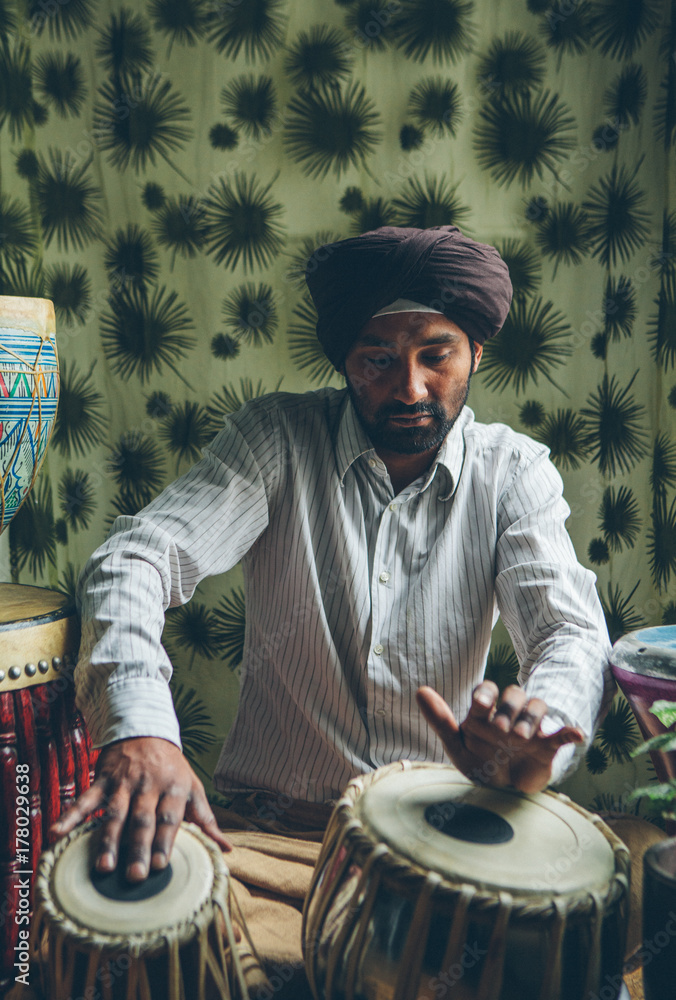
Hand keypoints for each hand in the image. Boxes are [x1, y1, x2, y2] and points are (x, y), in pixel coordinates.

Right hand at [51, 736, 231, 880]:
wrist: (145, 728)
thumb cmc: (173, 766)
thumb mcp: (193, 786)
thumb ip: (206, 819)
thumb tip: (226, 849)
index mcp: (174, 787)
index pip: (169, 817)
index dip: (164, 840)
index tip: (159, 866)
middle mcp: (149, 786)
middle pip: (142, 819)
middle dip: (137, 848)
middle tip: (133, 876)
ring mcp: (124, 783)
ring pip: (115, 813)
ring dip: (107, 839)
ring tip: (103, 866)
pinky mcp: (103, 779)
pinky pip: (85, 799)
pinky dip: (71, 816)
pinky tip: (57, 833)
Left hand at [416, 682, 583, 793]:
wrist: (503, 790)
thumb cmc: (478, 760)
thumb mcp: (457, 744)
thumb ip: (440, 719)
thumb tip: (420, 690)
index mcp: (485, 712)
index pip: (487, 690)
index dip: (485, 693)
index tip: (481, 704)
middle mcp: (508, 715)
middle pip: (514, 693)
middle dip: (508, 707)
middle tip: (499, 730)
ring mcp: (529, 729)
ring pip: (536, 706)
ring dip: (530, 717)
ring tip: (520, 738)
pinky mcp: (546, 746)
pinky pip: (560, 734)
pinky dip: (569, 732)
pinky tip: (576, 735)